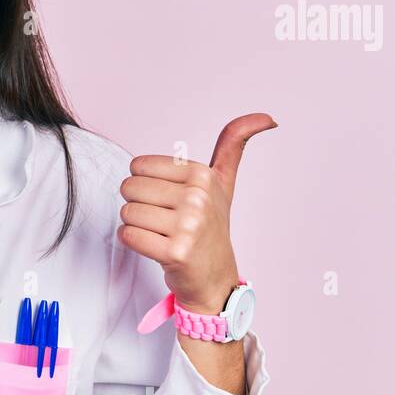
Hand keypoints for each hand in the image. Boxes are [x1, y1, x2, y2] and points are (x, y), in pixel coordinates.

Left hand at [118, 113, 276, 314]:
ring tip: (161, 233)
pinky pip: (128, 235)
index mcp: (203, 175)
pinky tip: (154, 246)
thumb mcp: (222, 183)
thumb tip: (268, 117)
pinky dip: (133, 241)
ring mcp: (188, 226)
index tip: (169, 199)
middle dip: (139, 204)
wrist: (214, 277)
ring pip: (127, 212)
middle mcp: (198, 198)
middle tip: (163, 219)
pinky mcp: (175, 252)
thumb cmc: (210, 226)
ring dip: (136, 225)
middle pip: (129, 187)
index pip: (138, 166)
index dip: (145, 184)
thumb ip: (233, 144)